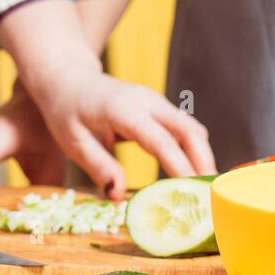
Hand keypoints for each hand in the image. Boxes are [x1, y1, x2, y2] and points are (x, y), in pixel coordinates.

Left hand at [26, 61, 217, 198]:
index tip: (193, 190)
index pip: (161, 140)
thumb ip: (98, 166)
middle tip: (209, 196)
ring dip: (201, 157)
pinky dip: (192, 151)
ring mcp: (155, 102)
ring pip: (191, 129)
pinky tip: (191, 174)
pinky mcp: (158, 108)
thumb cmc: (66, 111)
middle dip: (203, 163)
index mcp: (123, 110)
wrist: (67, 78)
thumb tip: (118, 194)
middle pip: (189, 131)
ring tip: (203, 191)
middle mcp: (146, 102)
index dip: (179, 166)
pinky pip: (183, 129)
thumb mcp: (72, 142)